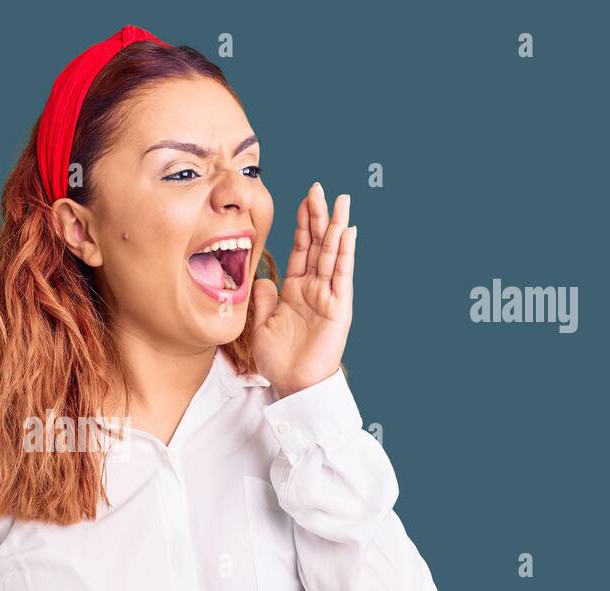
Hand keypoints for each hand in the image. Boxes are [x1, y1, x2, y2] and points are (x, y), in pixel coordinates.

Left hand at [251, 181, 355, 396]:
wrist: (293, 385)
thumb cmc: (279, 359)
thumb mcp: (262, 324)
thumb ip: (262, 298)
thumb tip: (261, 276)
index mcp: (294, 289)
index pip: (300, 249)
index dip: (301, 224)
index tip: (302, 199)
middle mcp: (313, 287)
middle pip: (317, 244)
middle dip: (318, 216)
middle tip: (319, 187)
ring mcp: (328, 295)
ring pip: (332, 253)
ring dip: (336, 226)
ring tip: (341, 200)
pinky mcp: (338, 306)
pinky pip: (342, 275)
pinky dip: (345, 253)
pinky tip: (348, 232)